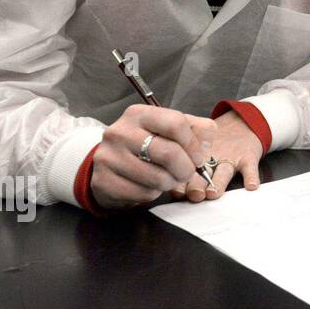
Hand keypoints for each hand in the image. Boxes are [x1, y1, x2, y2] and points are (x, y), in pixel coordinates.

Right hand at [92, 104, 217, 209]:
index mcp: (138, 114)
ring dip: (170, 183)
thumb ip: (196, 129)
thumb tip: (206, 145)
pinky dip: (153, 194)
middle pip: (169, 153)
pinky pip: (143, 193)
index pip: (175, 123)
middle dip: (186, 168)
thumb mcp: (170, 129)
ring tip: (167, 179)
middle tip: (186, 173)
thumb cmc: (146, 145)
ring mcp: (108, 157)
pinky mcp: (103, 181)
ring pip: (158, 177)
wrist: (110, 165)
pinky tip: (148, 186)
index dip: (193, 144)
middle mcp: (119, 132)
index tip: (198, 157)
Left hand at [171, 111, 262, 202]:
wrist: (243, 124)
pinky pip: (251, 168)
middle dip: (197, 185)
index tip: (177, 192)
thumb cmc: (217, 144)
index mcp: (197, 158)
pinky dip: (252, 177)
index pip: (185, 171)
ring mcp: (231, 158)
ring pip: (224, 171)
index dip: (181, 182)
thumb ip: (183, 162)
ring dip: (218, 183)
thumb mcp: (200, 148)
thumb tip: (162, 183)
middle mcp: (212, 158)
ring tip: (213, 193)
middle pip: (202, 173)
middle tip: (193, 194)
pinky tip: (251, 186)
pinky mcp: (248, 157)